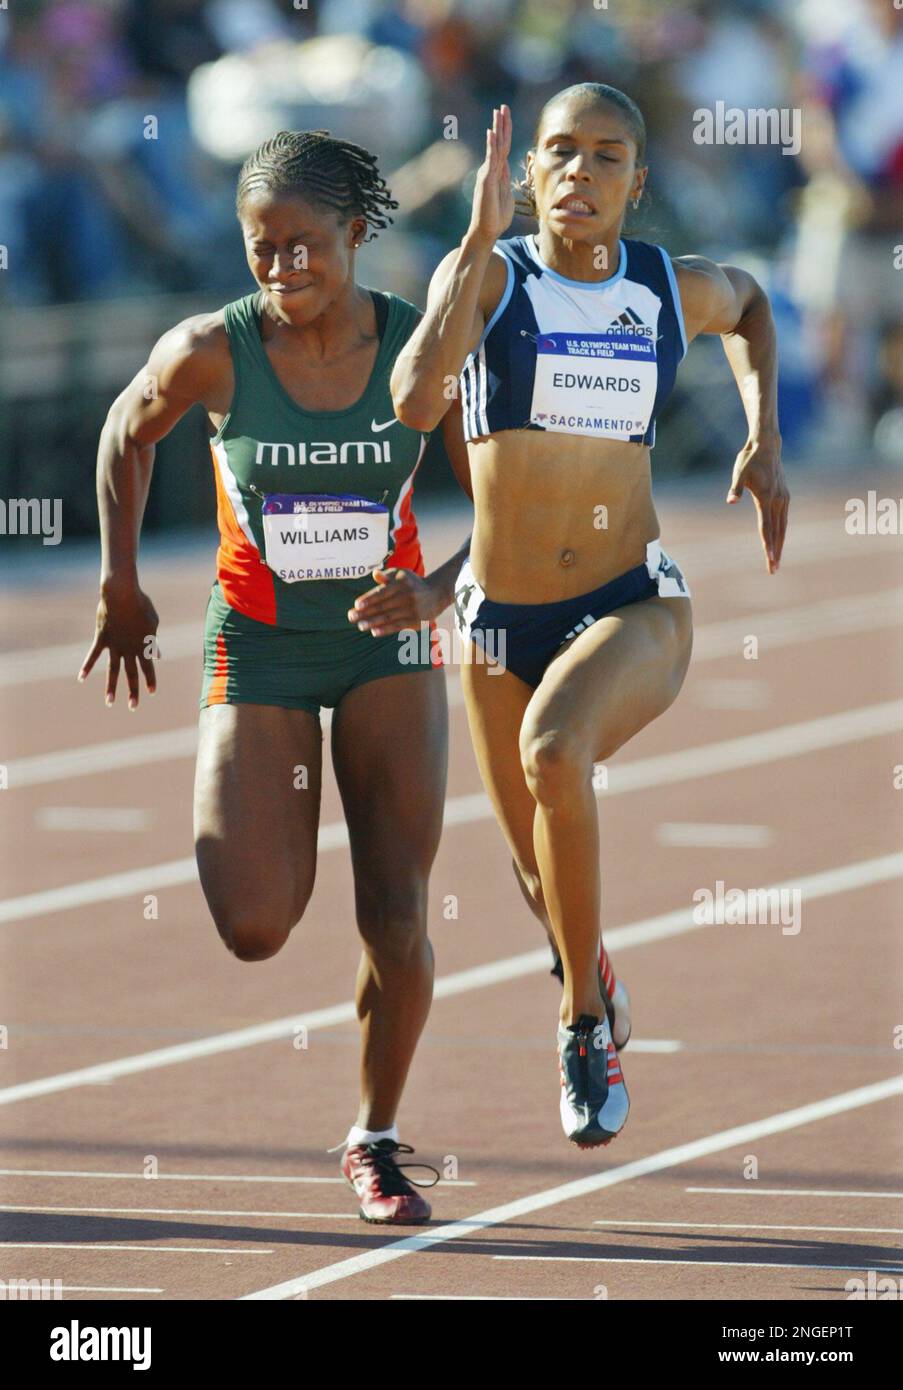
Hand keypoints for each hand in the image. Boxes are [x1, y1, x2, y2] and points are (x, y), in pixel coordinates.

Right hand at [78, 584, 159, 708]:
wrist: (121, 594)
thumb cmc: (140, 604)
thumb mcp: (153, 622)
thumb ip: (153, 640)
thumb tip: (156, 655)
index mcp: (144, 644)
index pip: (148, 667)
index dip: (150, 680)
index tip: (151, 692)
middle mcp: (129, 649)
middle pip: (132, 674)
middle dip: (133, 691)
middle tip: (133, 707)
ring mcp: (114, 645)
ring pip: (113, 670)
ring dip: (111, 687)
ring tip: (110, 702)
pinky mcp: (102, 638)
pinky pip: (93, 655)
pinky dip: (87, 666)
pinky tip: (81, 678)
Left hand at [347, 568, 438, 636]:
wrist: (436, 593)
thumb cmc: (412, 583)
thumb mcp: (401, 575)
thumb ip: (387, 576)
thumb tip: (375, 574)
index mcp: (401, 582)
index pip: (382, 592)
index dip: (368, 599)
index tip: (356, 605)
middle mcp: (408, 595)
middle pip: (383, 606)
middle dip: (365, 612)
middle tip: (351, 617)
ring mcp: (413, 609)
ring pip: (389, 617)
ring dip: (372, 622)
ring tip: (360, 626)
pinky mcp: (417, 621)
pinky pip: (398, 626)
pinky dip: (385, 629)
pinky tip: (373, 632)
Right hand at [468, 105, 514, 246]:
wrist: (487, 231)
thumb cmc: (496, 218)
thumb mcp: (507, 196)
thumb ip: (506, 182)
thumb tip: (507, 170)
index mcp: (498, 173)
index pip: (503, 148)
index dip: (506, 133)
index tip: (506, 117)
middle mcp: (491, 169)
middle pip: (499, 143)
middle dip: (502, 124)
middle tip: (503, 106)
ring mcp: (488, 173)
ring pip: (495, 147)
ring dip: (497, 128)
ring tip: (498, 112)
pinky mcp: (486, 179)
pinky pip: (490, 159)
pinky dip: (491, 145)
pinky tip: (492, 132)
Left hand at [726, 437, 788, 573]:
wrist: (767, 446)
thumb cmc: (749, 460)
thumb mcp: (739, 473)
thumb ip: (735, 488)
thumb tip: (730, 501)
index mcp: (766, 498)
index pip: (766, 526)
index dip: (767, 544)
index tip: (770, 558)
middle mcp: (777, 500)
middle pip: (777, 532)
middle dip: (775, 552)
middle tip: (773, 569)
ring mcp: (783, 498)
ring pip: (782, 527)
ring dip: (780, 545)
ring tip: (776, 561)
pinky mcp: (784, 496)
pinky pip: (783, 519)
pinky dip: (781, 532)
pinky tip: (779, 541)